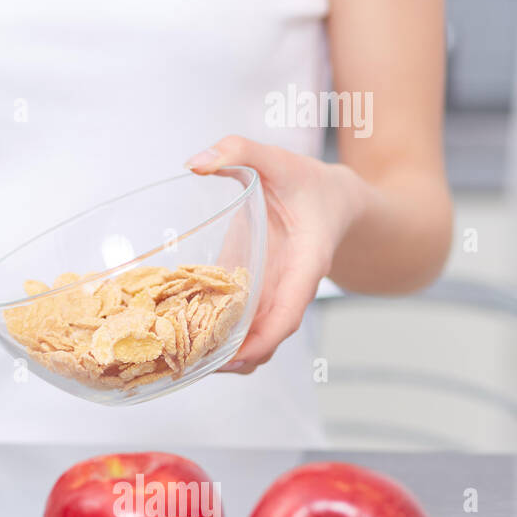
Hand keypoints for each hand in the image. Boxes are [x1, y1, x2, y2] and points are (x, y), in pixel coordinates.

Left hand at [185, 136, 366, 373]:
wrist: (336, 200)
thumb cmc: (310, 183)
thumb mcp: (278, 159)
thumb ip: (240, 151)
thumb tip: (194, 162)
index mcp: (305, 265)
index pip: (289, 313)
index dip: (263, 339)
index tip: (236, 357)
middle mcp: (288, 289)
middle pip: (267, 340)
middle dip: (235, 360)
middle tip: (191, 365)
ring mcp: (271, 295)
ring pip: (253, 340)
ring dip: (224, 354)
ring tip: (180, 359)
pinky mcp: (255, 294)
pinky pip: (239, 324)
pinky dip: (216, 336)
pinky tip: (180, 336)